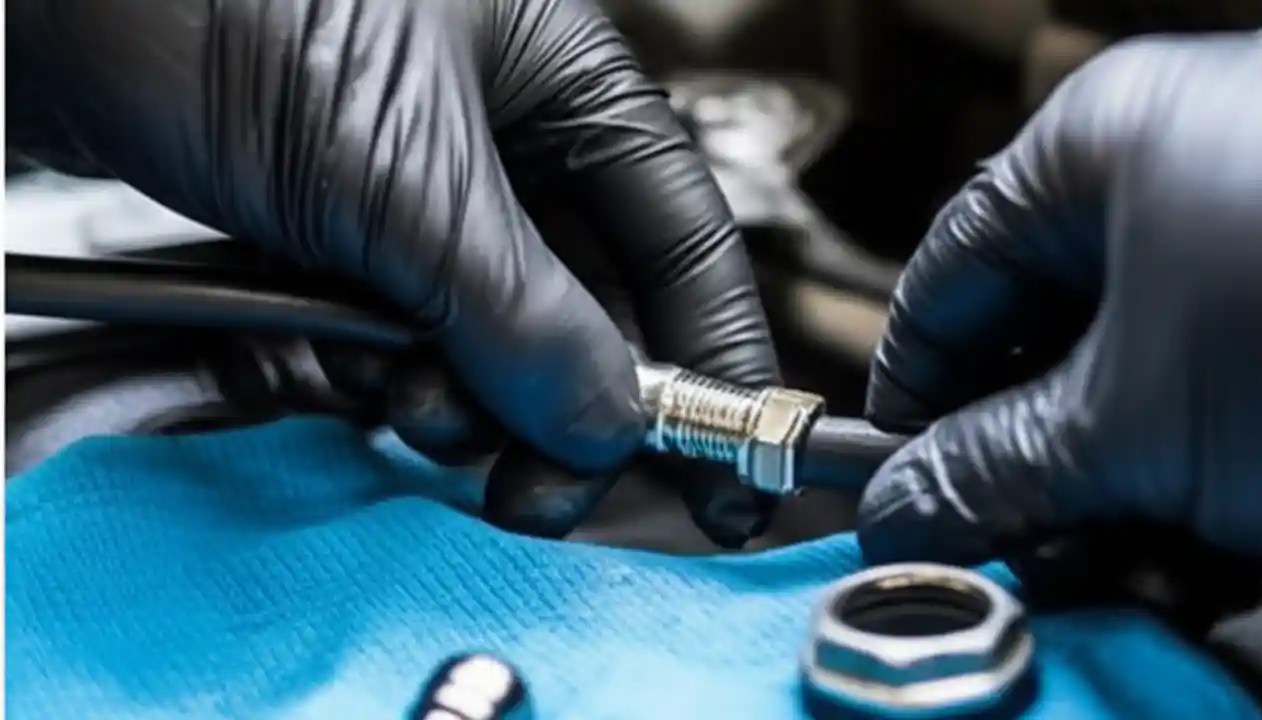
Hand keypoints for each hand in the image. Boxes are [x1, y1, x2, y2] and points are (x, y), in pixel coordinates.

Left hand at [10, 0, 779, 545]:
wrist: (39, 5)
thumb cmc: (220, 5)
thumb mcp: (405, 176)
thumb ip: (523, 312)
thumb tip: (608, 418)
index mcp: (560, 77)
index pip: (681, 236)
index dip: (715, 358)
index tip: (729, 469)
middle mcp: (499, 134)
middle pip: (584, 309)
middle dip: (560, 408)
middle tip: (535, 488)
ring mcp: (412, 189)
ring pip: (484, 340)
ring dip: (450, 396)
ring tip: (401, 396)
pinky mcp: (333, 233)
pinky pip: (392, 340)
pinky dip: (366, 374)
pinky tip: (322, 361)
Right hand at [858, 32, 1261, 565]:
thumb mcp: (1130, 423)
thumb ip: (990, 469)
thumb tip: (899, 511)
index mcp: (1105, 141)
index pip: (946, 269)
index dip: (911, 385)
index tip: (897, 475)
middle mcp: (1183, 161)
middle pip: (1041, 324)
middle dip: (1020, 451)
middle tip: (1006, 538)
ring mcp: (1261, 223)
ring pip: (1133, 365)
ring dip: (1105, 476)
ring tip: (1103, 558)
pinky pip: (1214, 377)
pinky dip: (1189, 462)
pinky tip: (1188, 540)